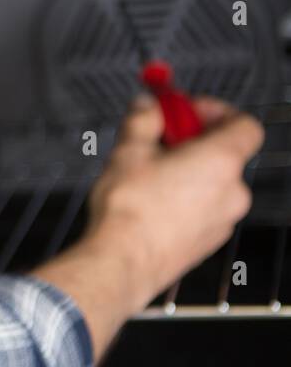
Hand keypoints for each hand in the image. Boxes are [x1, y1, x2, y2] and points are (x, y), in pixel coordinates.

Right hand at [34, 94, 262, 362]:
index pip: (244, 124)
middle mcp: (232, 191)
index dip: (215, 111)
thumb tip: (148, 105)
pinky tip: (150, 202)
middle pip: (224, 153)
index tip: (183, 110)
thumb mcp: (128, 149)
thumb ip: (143, 119)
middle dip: (191, 141)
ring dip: (186, 171)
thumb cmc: (129, 209)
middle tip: (156, 139)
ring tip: (146, 174)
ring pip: (211, 183)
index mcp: (221, 162)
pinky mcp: (208, 241)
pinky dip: (184, 198)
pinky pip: (203, 208)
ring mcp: (223, 220)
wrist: (122, 261)